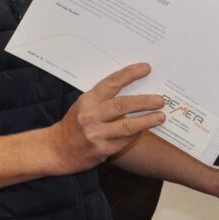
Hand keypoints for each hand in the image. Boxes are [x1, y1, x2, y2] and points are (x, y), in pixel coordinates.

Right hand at [47, 63, 164, 174]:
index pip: (112, 83)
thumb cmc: (75, 123)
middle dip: (145, 102)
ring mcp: (96, 135)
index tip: (146, 68)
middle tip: (161, 99)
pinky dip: (136, 135)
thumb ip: (104, 98)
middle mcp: (91, 116)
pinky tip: (144, 130)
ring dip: (147, 121)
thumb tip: (133, 87)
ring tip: (161, 117)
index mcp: (88, 100)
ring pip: (127, 126)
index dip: (130, 74)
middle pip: (123, 105)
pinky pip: (125, 141)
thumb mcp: (84, 104)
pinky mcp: (102, 151)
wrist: (57, 150)